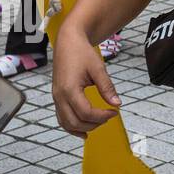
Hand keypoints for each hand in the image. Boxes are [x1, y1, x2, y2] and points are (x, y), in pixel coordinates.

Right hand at [51, 23, 120, 137]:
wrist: (67, 43)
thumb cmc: (82, 53)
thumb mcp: (98, 68)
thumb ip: (107, 87)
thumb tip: (117, 104)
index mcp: (69, 89)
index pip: (85, 112)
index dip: (102, 116)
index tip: (115, 111)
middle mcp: (59, 97)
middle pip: (75, 121)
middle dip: (94, 123)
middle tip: (109, 116)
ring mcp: (56, 99)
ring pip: (66, 123)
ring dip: (83, 127)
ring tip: (100, 122)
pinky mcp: (57, 98)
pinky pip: (62, 118)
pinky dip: (72, 127)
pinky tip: (84, 130)